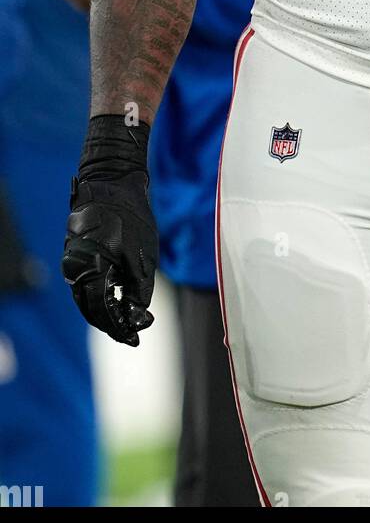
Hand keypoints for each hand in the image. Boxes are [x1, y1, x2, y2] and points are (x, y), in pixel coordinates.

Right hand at [62, 170, 157, 345]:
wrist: (113, 183)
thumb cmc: (130, 216)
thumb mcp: (143, 256)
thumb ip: (139, 289)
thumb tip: (138, 316)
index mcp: (91, 270)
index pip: (102, 312)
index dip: (119, 328)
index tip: (134, 339)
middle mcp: (76, 268)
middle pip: (91, 308)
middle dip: (112, 322)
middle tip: (131, 332)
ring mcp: (74, 260)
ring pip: (86, 296)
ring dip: (105, 309)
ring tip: (126, 318)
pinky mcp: (77, 252)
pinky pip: (86, 281)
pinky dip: (100, 292)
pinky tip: (115, 297)